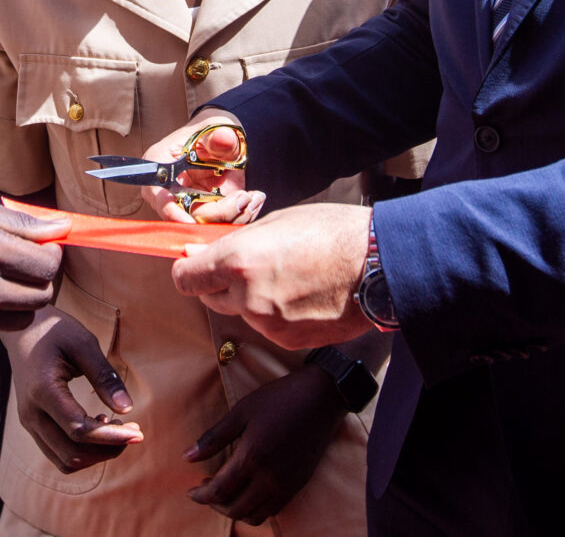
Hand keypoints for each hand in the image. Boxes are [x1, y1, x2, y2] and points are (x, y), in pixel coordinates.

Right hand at [0, 192, 65, 334]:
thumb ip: (16, 220)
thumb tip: (60, 227)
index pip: (46, 262)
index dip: (54, 251)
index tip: (45, 243)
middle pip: (43, 293)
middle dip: (46, 276)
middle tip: (32, 260)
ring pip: (25, 316)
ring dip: (28, 297)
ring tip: (11, 277)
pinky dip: (1, 310)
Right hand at [8, 306, 140, 471]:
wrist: (22, 331)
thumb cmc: (55, 331)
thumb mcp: (83, 344)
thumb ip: (104, 376)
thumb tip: (127, 409)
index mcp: (43, 391)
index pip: (79, 431)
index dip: (111, 437)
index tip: (139, 433)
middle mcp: (31, 413)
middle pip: (72, 455)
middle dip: (107, 449)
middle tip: (133, 429)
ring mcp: (29, 422)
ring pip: (65, 461)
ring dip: (95, 454)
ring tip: (115, 427)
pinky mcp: (33, 425)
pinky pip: (58, 453)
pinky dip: (82, 450)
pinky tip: (97, 426)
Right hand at [140, 111, 263, 225]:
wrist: (223, 139)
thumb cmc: (212, 130)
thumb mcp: (217, 127)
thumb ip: (220, 136)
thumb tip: (223, 138)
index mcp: (161, 164)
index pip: (158, 194)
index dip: (170, 211)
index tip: (189, 221)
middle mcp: (171, 189)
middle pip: (187, 215)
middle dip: (220, 212)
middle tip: (244, 198)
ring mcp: (189, 202)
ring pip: (207, 224)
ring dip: (235, 215)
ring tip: (252, 197)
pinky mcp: (207, 210)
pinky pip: (221, 222)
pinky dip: (240, 215)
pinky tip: (253, 199)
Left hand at [170, 203, 374, 349]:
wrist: (380, 266)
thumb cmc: (333, 234)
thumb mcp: (276, 222)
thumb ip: (235, 243)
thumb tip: (203, 254)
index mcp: (239, 261)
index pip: (185, 279)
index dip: (187, 270)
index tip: (195, 264)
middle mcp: (247, 297)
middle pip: (208, 299)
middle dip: (219, 284)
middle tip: (245, 266)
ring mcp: (268, 324)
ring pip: (241, 313)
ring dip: (251, 299)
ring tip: (287, 277)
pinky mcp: (289, 341)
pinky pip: (268, 326)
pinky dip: (276, 314)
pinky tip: (302, 295)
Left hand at [186, 365, 347, 523]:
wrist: (321, 399)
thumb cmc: (278, 400)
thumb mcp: (241, 412)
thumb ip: (213, 438)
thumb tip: (187, 457)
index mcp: (252, 458)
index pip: (219, 491)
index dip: (201, 495)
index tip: (191, 491)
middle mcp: (270, 478)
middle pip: (235, 509)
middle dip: (215, 505)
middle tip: (205, 490)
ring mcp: (286, 485)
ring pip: (255, 515)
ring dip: (235, 510)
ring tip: (225, 492)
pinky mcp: (298, 485)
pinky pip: (273, 510)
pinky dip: (255, 508)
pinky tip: (248, 491)